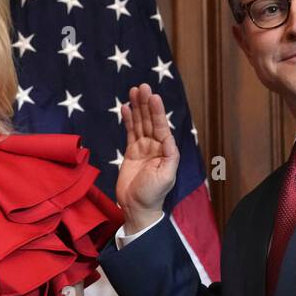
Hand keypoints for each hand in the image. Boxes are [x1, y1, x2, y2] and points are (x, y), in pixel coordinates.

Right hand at [115, 83, 178, 233]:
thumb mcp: (166, 176)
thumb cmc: (153, 195)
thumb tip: (169, 138)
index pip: (161, 126)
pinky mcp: (131, 152)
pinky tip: (125, 107)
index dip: (157, 112)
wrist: (136, 208)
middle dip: (146, 104)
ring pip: (140, 123)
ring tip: (134, 91)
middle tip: (142, 87)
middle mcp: (155, 146)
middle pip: (150, 120)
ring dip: (137, 107)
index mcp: (166, 150)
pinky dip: (128, 120)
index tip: (153, 97)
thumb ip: (169, 157)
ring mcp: (143, 148)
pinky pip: (130, 132)